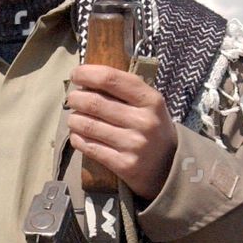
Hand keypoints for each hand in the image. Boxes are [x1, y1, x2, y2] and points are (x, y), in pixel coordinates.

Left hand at [67, 63, 177, 201]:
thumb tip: (87, 78)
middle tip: (72, 99)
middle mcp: (144, 121)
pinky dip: (78, 139)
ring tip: (74, 118)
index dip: (88, 74)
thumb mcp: (150, 105)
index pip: (111, 79)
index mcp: (151, 100)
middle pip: (95, 103)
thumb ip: (124, 90)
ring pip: (88, 125)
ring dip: (74, 119)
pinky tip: (77, 135)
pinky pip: (90, 148)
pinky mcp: (124, 165)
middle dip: (76, 98)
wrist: (171, 167)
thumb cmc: (153, 129)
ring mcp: (134, 144)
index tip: (76, 74)